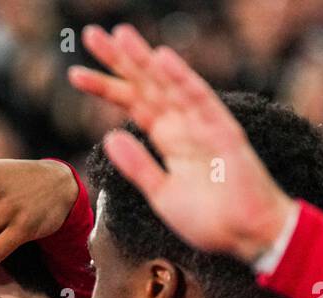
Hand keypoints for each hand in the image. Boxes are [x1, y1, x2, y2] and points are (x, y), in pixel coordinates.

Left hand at [67, 24, 295, 263]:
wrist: (247, 235)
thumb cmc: (210, 218)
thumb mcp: (161, 195)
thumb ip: (137, 166)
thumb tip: (109, 137)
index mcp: (168, 139)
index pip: (132, 104)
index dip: (105, 88)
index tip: (75, 74)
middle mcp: (183, 125)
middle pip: (145, 86)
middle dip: (119, 61)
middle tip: (91, 36)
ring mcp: (203, 125)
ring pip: (168, 85)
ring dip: (145, 60)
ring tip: (120, 36)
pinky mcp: (223, 131)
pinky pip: (200, 99)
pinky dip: (181, 78)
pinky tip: (161, 58)